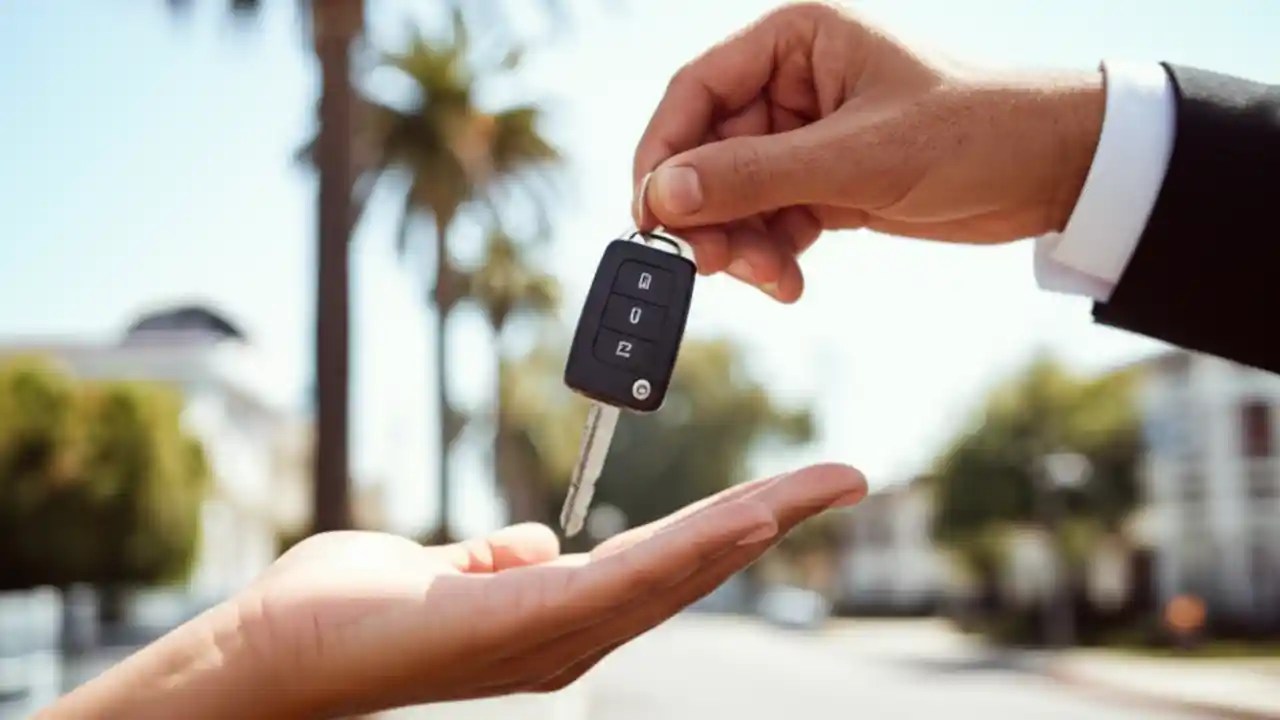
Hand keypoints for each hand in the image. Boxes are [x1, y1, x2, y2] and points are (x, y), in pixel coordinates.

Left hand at [40, 463, 865, 719]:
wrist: (275, 653)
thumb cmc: (345, 612)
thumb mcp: (438, 567)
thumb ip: (494, 555)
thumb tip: (538, 538)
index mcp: (557, 616)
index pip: (665, 561)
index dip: (735, 526)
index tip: (791, 491)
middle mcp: (574, 636)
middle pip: (694, 567)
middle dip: (775, 520)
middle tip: (844, 478)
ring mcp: (557, 637)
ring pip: (680, 570)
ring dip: (758, 524)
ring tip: (820, 486)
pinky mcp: (529, 624)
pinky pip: (630, 579)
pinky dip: (696, 546)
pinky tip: (746, 516)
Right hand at [633, 1, 1104, 302]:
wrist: (1052, 174)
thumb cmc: (974, 131)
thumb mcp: (855, 156)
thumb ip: (754, 175)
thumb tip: (663, 196)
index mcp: (795, 41)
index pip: (696, 91)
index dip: (664, 153)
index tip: (650, 214)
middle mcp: (792, 85)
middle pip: (709, 151)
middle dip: (708, 214)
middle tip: (712, 263)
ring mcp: (806, 138)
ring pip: (735, 195)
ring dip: (740, 243)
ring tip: (769, 277)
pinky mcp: (823, 183)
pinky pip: (768, 220)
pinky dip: (769, 254)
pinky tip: (789, 279)